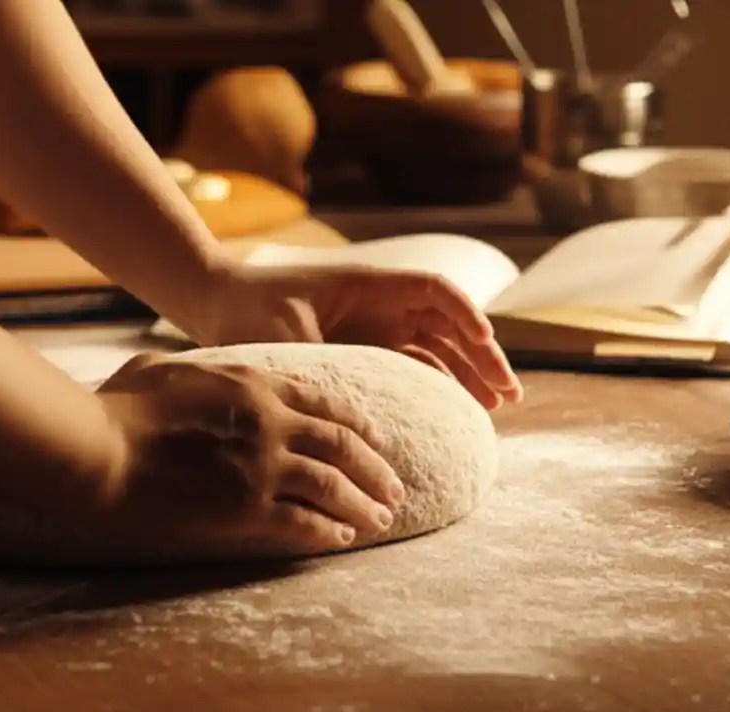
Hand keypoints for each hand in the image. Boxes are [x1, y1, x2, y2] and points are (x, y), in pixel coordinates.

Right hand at [92, 353, 404, 552]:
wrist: (99, 448)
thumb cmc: (118, 408)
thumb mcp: (164, 370)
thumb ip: (196, 376)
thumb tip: (192, 377)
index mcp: (253, 385)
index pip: (323, 402)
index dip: (356, 421)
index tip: (375, 435)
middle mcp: (271, 422)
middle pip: (343, 444)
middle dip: (375, 467)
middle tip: (395, 486)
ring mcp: (263, 465)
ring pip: (334, 484)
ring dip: (363, 504)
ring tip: (383, 519)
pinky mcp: (248, 506)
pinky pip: (304, 521)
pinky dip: (329, 530)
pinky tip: (343, 538)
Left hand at [192, 264, 523, 409]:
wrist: (220, 305)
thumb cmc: (250, 310)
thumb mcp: (289, 336)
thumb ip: (325, 361)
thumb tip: (357, 400)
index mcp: (372, 286)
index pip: (436, 292)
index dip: (467, 315)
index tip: (486, 341)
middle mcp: (384, 304)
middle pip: (450, 325)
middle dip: (482, 356)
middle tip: (509, 393)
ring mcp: (379, 328)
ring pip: (439, 349)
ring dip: (469, 374)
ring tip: (496, 407)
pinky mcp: (368, 352)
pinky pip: (416, 366)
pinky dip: (440, 383)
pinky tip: (459, 408)